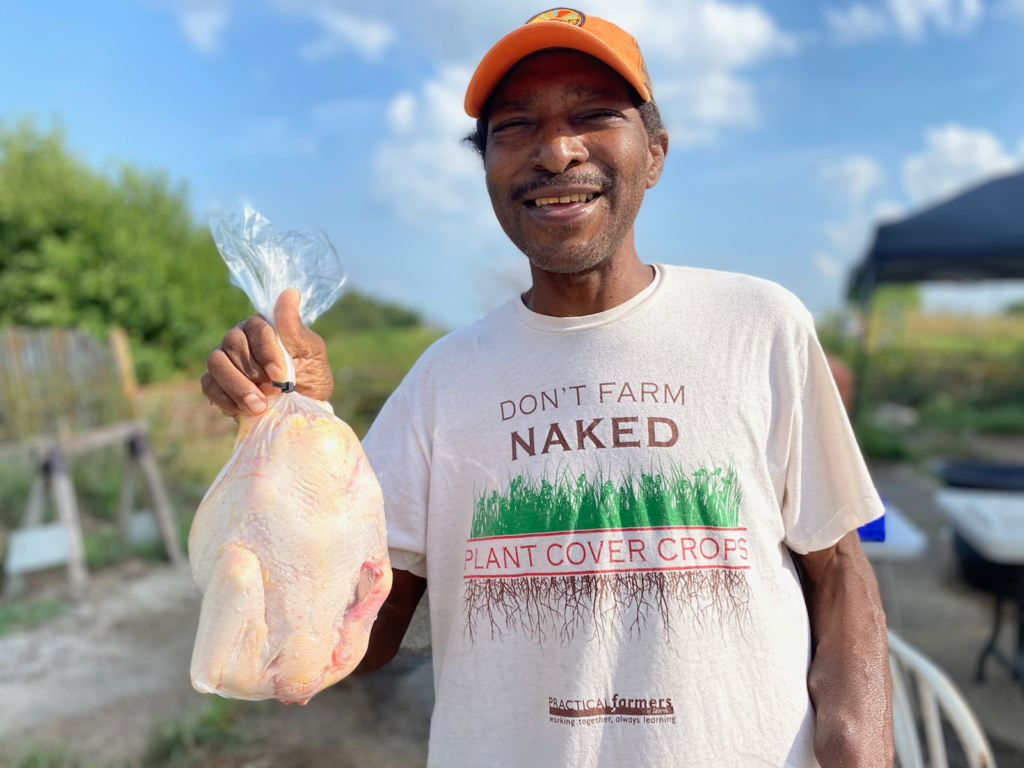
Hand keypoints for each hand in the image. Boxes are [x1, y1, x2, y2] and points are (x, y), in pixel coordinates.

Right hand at [201, 288, 332, 415]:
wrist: (302, 407)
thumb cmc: (310, 376)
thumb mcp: (310, 352)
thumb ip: (294, 328)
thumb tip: (289, 293)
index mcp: (263, 326)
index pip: (256, 327)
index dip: (266, 351)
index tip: (281, 374)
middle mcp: (240, 338)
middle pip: (232, 343)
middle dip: (253, 371)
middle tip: (274, 392)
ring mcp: (225, 359)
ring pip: (216, 362)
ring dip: (237, 385)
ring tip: (259, 406)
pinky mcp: (215, 382)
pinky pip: (208, 385)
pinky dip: (225, 398)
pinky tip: (245, 410)